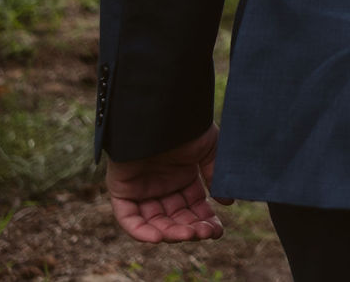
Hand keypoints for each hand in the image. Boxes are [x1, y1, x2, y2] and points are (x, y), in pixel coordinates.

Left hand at [105, 124, 225, 243]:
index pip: (192, 207)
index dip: (205, 220)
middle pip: (174, 218)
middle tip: (206, 233)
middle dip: (191, 228)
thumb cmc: (187, 126)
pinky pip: (128, 217)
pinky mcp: (121, 190)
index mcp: (182, 176)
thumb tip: (227, 202)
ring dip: (171, 233)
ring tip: (189, 234)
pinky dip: (141, 231)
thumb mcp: (210, 149)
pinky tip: (160, 237)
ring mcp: (140, 189)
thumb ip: (216, 176)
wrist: (163, 112)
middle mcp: (161, 185)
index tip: (218, 231)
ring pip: (154, 222)